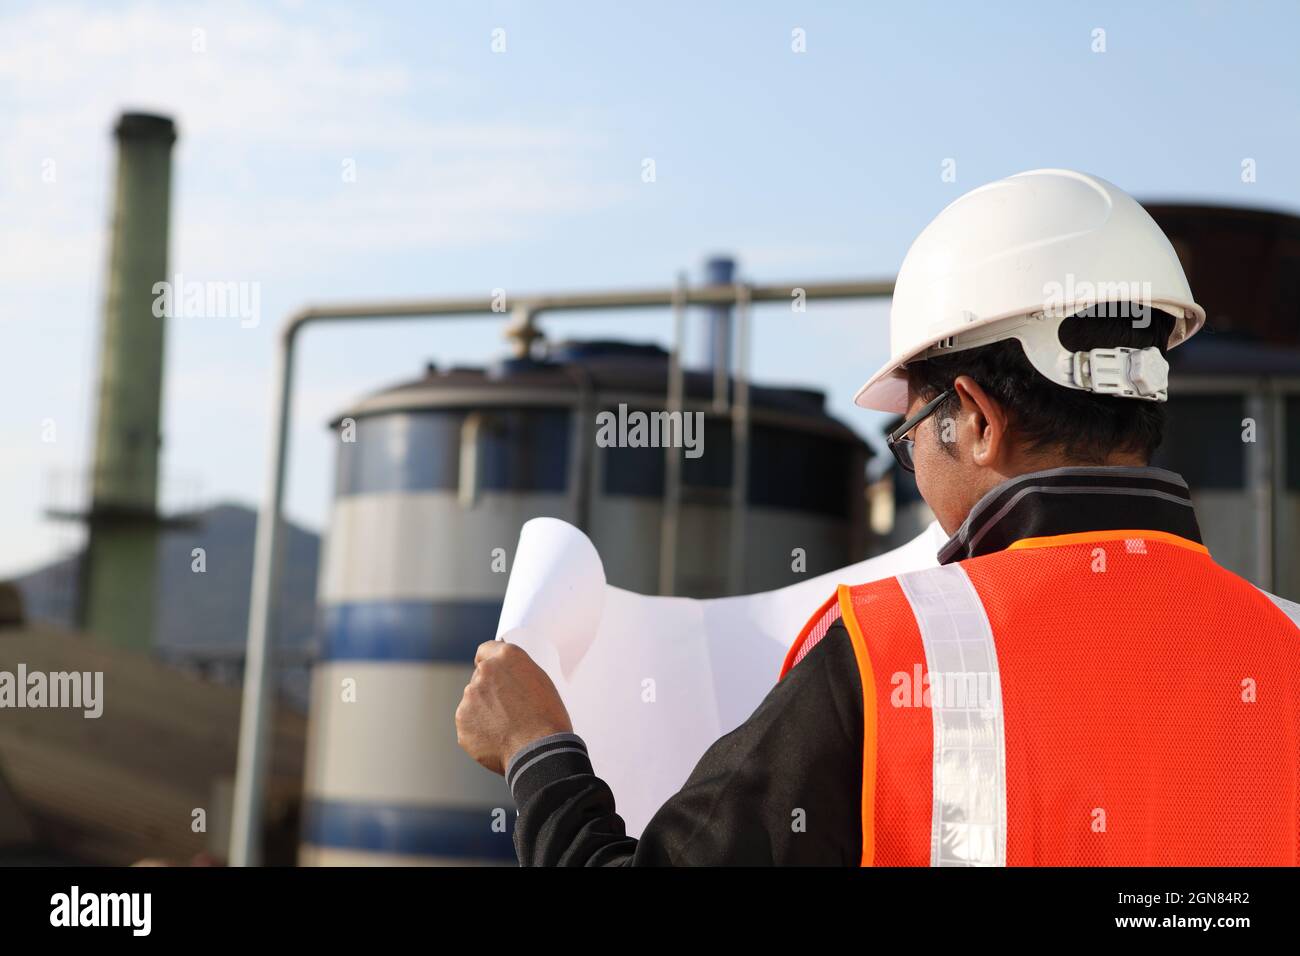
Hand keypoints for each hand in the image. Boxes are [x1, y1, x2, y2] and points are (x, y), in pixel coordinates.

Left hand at [455, 640, 572, 774]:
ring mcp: (470, 697)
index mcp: (507, 657)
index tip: (491, 673)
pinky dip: (479, 732)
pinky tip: (498, 740)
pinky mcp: (462, 721)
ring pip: (473, 703)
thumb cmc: (548, 718)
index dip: (489, 662)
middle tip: (509, 710)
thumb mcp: (540, 682)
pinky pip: (469, 724)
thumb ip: (516, 674)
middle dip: (489, 692)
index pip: (486, 650)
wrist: (539, 750)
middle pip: (480, 679)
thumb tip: (504, 680)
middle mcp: (484, 672)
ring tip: (507, 729)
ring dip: (484, 712)